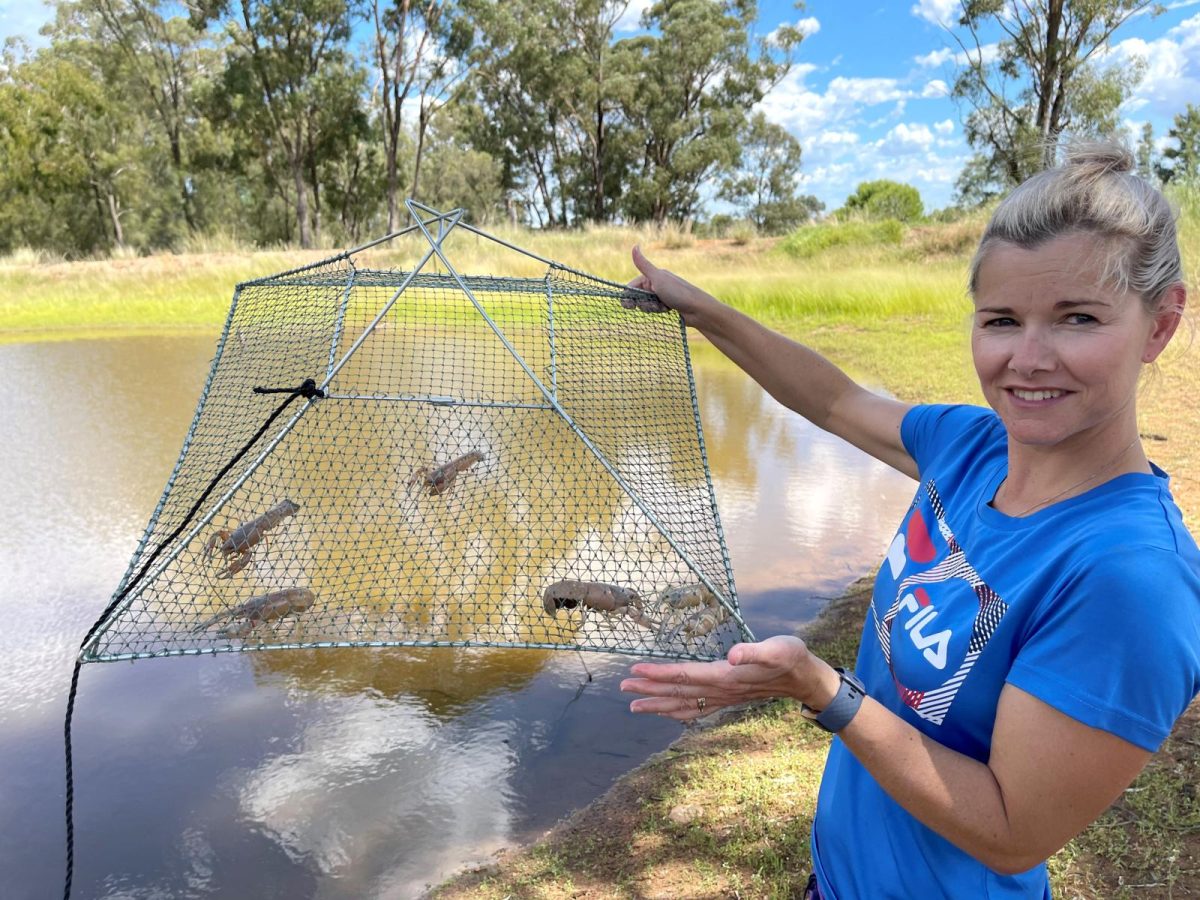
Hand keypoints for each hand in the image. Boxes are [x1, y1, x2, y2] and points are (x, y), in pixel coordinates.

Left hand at [620, 635, 835, 721]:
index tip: (636, 670)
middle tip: (622, 687)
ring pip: (684, 703)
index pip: (685, 675)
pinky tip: (666, 711)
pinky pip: (696, 708)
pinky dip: (677, 710)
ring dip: (658, 704)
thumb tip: (734, 655)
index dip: (659, 673)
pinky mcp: (727, 697)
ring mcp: (723, 697)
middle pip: (678, 691)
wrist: (806, 679)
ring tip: (634, 705)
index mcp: (726, 676)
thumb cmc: (791, 658)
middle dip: (649, 690)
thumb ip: (754, 652)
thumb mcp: (778, 649)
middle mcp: (720, 690)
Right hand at [624, 245, 720, 323]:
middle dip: (644, 303)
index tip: (629, 306)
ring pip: (646, 304)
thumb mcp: (658, 278)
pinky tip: (667, 310)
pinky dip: (658, 310)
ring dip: (652, 307)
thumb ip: (643, 264)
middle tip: (654, 304)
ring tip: (663, 307)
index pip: (632, 286)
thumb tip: (635, 246)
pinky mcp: (666, 304)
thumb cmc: (678, 293)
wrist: (697, 309)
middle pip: (638, 296)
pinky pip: (654, 309)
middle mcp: (656, 283)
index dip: (629, 296)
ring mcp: (661, 294)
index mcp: (653, 276)